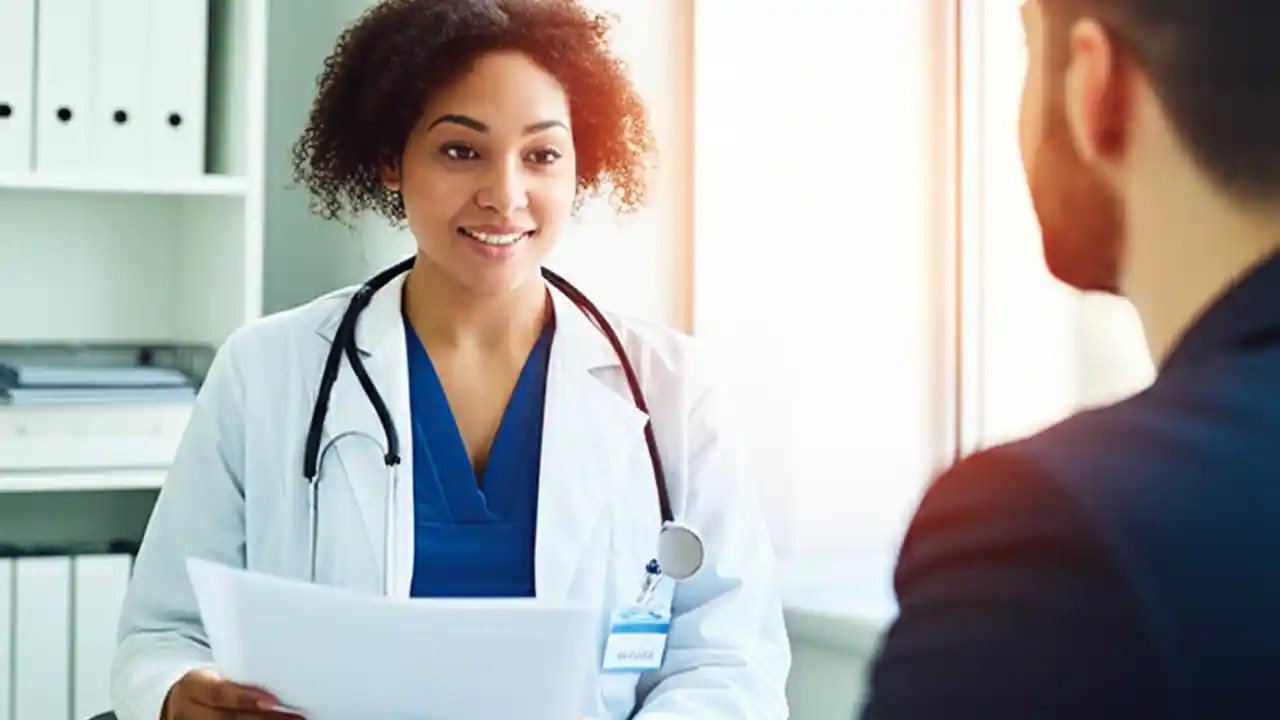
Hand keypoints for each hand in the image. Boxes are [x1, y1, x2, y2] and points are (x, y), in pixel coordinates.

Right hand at [163, 668, 303, 718]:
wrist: (179, 703)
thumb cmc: (208, 684)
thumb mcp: (213, 675)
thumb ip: (238, 679)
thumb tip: (280, 674)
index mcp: (194, 688)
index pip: (220, 693)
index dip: (245, 698)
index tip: (272, 700)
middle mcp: (190, 712)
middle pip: (229, 718)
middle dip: (264, 719)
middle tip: (295, 717)